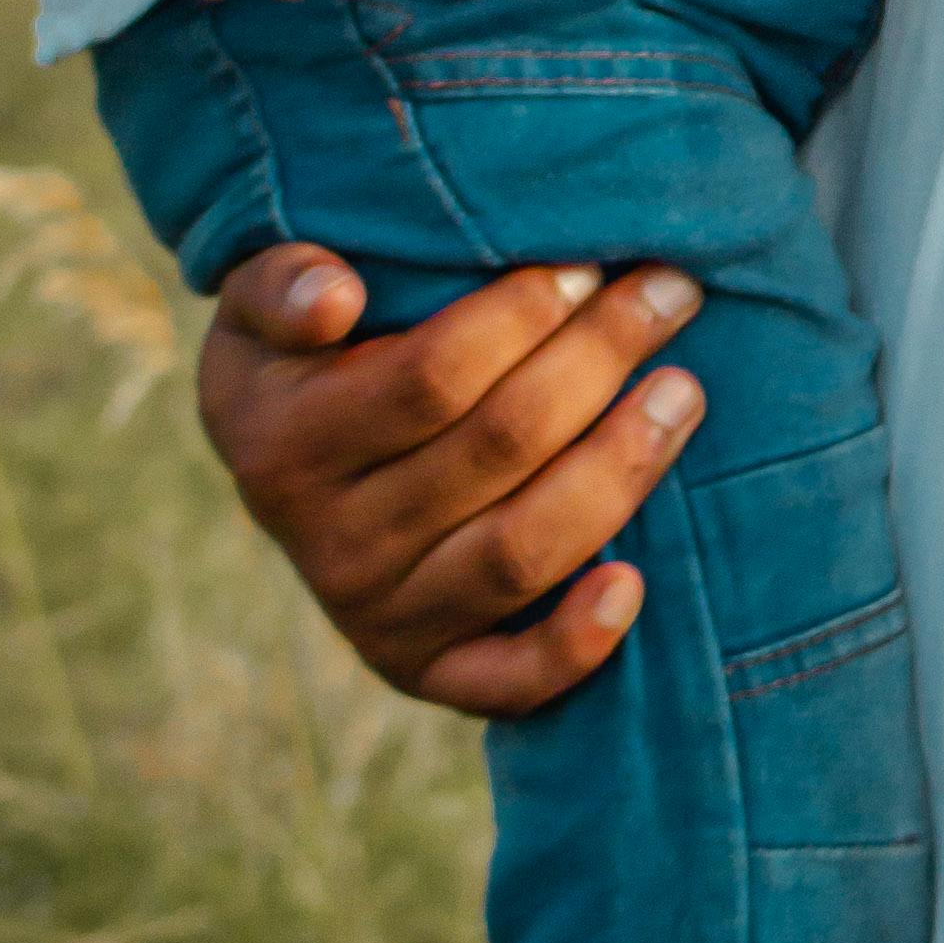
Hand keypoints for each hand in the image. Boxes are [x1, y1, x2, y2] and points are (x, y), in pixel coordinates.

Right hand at [197, 241, 700, 711]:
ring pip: (520, 552)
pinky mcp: (430, 671)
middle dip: (598, 359)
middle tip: (669, 293)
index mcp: (287, 448)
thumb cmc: (300, 356)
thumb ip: (280, 284)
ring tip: (683, 393)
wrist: (283, 467)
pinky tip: (633, 583)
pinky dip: (574, 646)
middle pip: (497, 449)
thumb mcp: (260, 307)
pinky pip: (507, 680)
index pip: (431, 377)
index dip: (523, 313)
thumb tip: (336, 302)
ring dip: (617, 470)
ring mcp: (382, 619)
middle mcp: (332, 547)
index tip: (588, 261)